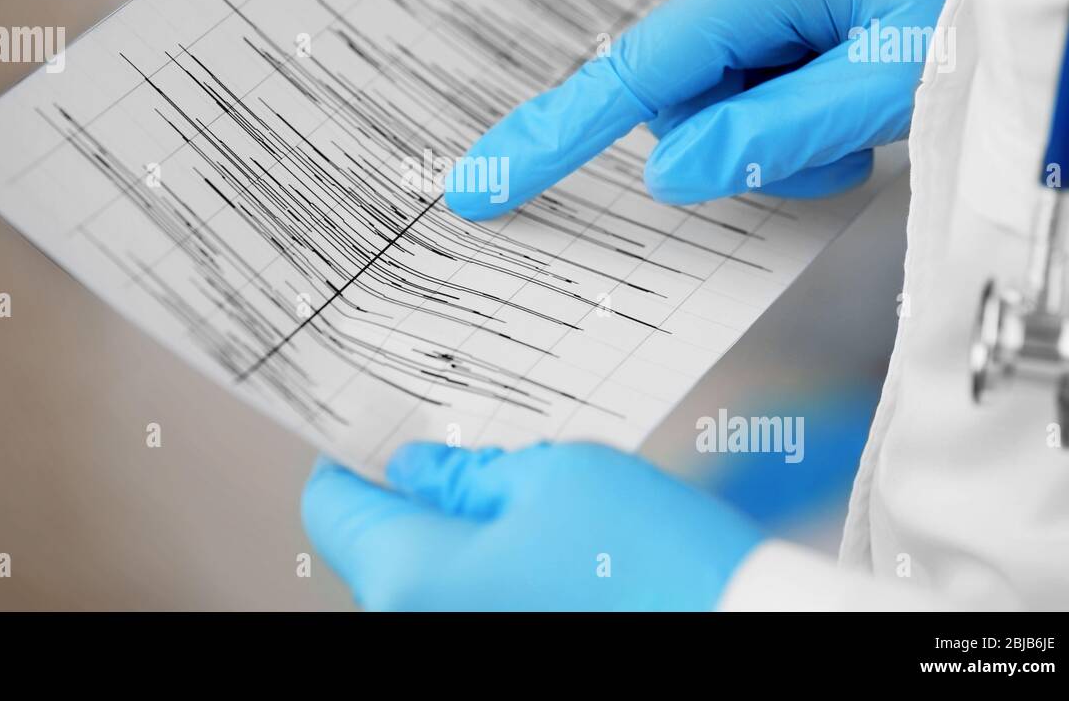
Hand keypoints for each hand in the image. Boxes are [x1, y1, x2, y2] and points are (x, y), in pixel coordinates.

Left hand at [301, 442, 762, 610]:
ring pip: (426, 572)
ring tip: (515, 478)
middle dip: (414, 486)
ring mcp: (462, 641)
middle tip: (461, 436)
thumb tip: (415, 469)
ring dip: (456, 524)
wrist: (735, 627)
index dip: (349, 455)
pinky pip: (466, 597)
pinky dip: (485, 560)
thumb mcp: (551, 477)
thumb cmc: (647, 559)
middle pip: (379, 542)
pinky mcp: (504, 647)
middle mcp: (418, 624)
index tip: (372, 420)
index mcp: (410, 576)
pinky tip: (537, 527)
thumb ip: (467, 474)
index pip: (332, 507)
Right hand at [446, 0, 964, 218]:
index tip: (482, 187)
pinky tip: (832, 85)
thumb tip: (667, 174)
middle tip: (830, 142)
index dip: (552, 139)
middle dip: (740, 137)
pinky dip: (777, 98)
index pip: (631, 76)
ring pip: (707, 90)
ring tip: (848, 113)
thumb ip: (768, 137)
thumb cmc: (963, 1)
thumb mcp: (880, 89)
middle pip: (678, 95)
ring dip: (768, 124)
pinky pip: (733, 66)